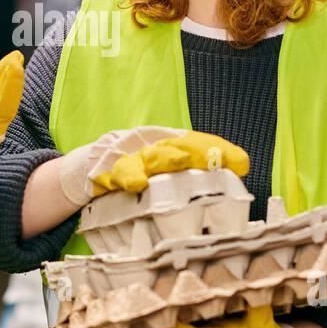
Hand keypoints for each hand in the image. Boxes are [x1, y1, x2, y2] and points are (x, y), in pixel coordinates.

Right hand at [56, 128, 249, 206]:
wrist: (85, 169)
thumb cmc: (133, 174)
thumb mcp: (163, 174)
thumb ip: (195, 174)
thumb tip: (240, 169)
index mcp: (167, 145)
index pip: (198, 143)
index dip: (218, 150)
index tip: (241, 163)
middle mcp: (149, 146)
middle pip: (177, 146)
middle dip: (199, 153)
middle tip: (216, 160)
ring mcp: (127, 157)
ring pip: (149, 157)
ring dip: (166, 159)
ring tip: (181, 162)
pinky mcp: (106, 172)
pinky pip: (117, 174)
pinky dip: (128, 177)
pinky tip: (137, 184)